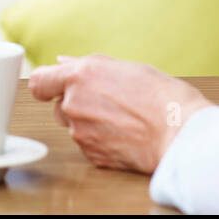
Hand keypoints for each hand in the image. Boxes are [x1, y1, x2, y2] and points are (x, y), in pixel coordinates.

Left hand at [28, 54, 212, 173]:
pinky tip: (124, 133)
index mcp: (80, 77)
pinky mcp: (92, 155)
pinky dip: (100, 139)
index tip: (54, 85)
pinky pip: (88, 144)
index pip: (39, 81)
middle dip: (76, 102)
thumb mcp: (124, 67)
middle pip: (59, 105)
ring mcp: (81, 133)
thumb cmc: (160, 96)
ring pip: (74, 126)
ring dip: (89, 121)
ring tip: (121, 117)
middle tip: (108, 100)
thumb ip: (87, 65)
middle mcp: (74, 105)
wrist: (179, 132)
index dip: (47, 83)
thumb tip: (63, 63)